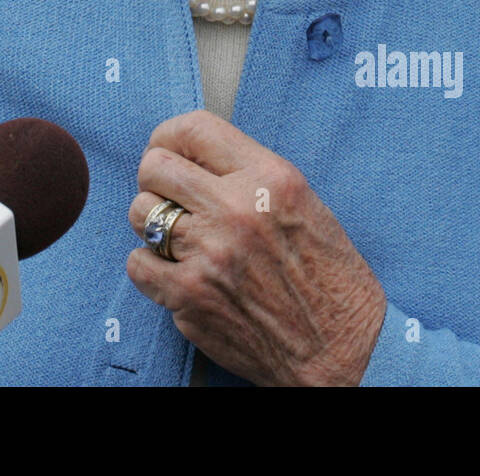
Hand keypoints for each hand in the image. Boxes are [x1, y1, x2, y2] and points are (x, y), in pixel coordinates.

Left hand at [127, 110, 386, 385]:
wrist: (342, 351)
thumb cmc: (329, 278)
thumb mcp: (303, 202)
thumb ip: (248, 173)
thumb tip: (193, 156)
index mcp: (269, 178)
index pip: (194, 128)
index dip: (169, 136)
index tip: (166, 148)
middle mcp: (235, 209)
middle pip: (154, 166)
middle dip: (156, 178)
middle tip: (169, 195)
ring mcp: (209, 253)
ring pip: (141, 213)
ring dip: (154, 224)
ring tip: (181, 237)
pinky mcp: (189, 296)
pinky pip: (138, 263)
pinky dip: (152, 268)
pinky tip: (179, 272)